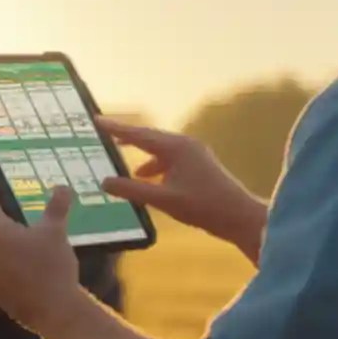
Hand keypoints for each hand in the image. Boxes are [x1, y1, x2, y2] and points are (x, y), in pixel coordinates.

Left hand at [0, 186, 89, 337]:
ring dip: (8, 254)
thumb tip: (63, 186)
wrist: (55, 309)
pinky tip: (29, 278)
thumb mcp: (57, 231)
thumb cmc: (53, 264)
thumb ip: (57, 207)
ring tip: (28, 254)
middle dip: (5, 231)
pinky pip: (3, 278)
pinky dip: (12, 275)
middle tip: (22, 229)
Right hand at [95, 116, 268, 259]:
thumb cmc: (204, 206)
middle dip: (127, 138)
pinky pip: (170, 159)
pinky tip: (148, 179)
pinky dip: (155, 166)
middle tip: (105, 135)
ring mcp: (194, 154)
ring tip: (124, 161)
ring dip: (141, 155)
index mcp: (176, 148)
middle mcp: (185, 145)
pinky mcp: (199, 165)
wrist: (240, 217)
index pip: (138, 135)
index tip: (97, 121)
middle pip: (149, 137)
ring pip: (160, 149)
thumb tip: (105, 182)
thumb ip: (132, 190)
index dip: (115, 129)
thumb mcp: (163, 200)